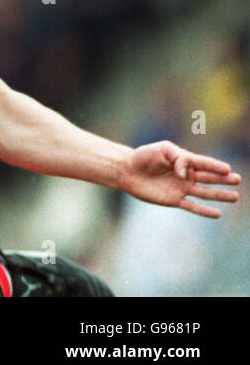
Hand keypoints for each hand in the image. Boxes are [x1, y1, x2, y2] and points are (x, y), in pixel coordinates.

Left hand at [118, 141, 240, 217]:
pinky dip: (204, 211)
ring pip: (205, 193)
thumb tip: (185, 174)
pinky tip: (217, 214)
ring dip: (219, 195)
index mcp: (184, 161)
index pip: (203, 163)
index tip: (227, 169)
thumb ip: (178, 159)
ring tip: (235, 197)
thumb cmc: (144, 156)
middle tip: (237, 179)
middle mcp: (186, 175)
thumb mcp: (163, 150)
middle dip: (223, 179)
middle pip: (208, 178)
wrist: (127, 170)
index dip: (215, 166)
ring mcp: (181, 188)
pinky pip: (192, 206)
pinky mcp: (174, 200)